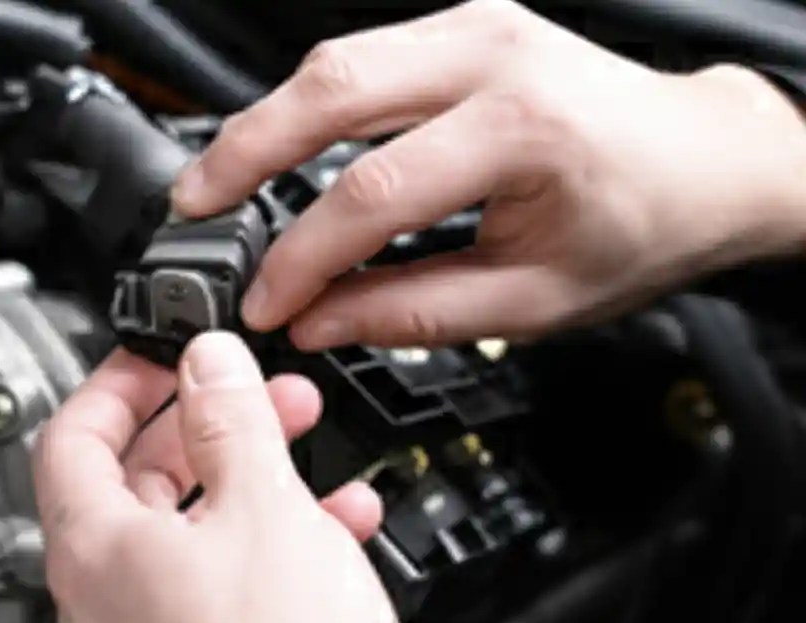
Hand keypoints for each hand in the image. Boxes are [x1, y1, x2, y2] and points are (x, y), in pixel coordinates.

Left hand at [33, 332, 406, 622]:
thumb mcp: (265, 511)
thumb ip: (232, 421)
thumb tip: (209, 364)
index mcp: (96, 553)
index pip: (72, 434)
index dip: (120, 381)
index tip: (165, 356)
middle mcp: (98, 606)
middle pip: (133, 483)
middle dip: (205, 428)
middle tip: (259, 399)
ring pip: (182, 537)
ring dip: (244, 484)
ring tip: (306, 456)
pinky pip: (208, 593)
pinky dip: (258, 551)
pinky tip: (328, 533)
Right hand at [172, 0, 805, 349]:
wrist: (702, 160)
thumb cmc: (642, 223)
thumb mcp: (532, 301)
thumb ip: (413, 313)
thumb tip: (320, 321)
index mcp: (523, 129)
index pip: (373, 195)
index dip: (301, 257)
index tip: (264, 301)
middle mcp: (495, 56)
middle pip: (331, 92)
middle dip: (245, 154)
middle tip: (193, 210)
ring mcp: (477, 27)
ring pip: (335, 63)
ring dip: (265, 123)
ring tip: (218, 183)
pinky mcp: (465, 26)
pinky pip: (362, 57)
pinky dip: (308, 104)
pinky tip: (279, 144)